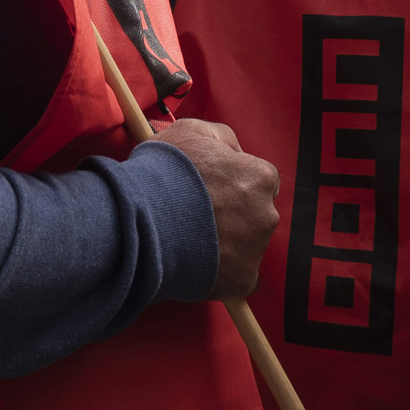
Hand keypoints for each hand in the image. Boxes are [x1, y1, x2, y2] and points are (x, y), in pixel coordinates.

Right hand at [155, 118, 278, 301]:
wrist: (142, 217)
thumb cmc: (166, 171)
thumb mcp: (192, 131)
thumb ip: (223, 138)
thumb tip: (234, 152)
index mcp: (260, 177)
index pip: (259, 181)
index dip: (235, 184)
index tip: (214, 190)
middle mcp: (266, 213)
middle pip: (256, 214)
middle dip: (235, 215)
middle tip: (199, 215)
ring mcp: (255, 249)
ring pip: (247, 245)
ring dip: (227, 242)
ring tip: (192, 238)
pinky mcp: (242, 279)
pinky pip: (238, 276)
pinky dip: (222, 271)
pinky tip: (197, 261)